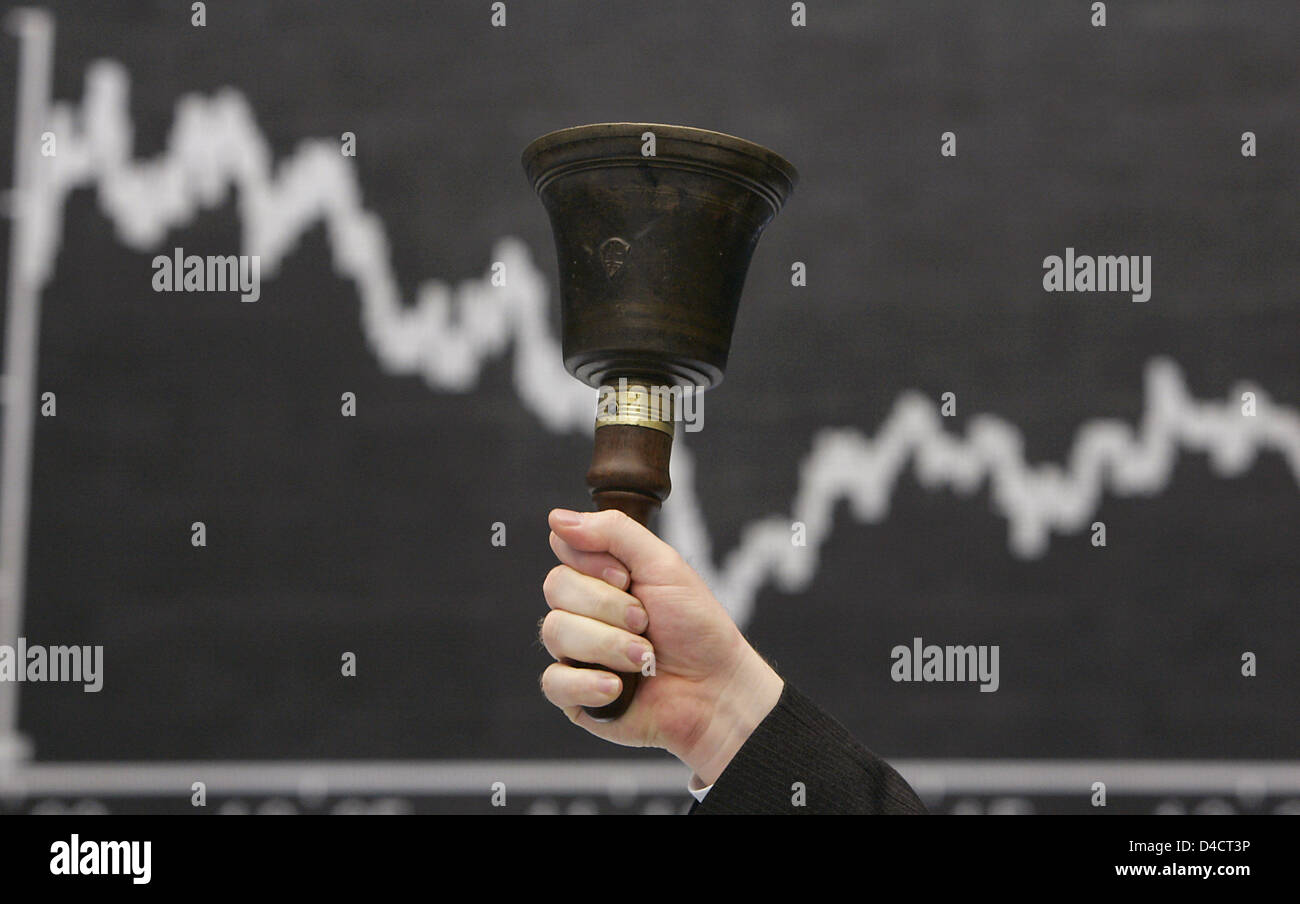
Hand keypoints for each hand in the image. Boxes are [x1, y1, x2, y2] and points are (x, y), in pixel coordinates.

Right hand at [539, 507, 783, 785]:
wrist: (716, 689)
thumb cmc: (696, 627)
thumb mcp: (662, 565)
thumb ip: (614, 532)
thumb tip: (556, 518)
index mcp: (600, 577)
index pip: (564, 550)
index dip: (593, 563)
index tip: (627, 577)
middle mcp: (582, 611)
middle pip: (555, 588)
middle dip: (608, 606)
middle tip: (645, 621)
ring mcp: (575, 653)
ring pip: (554, 632)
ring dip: (608, 645)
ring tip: (644, 658)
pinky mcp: (575, 696)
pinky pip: (554, 682)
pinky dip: (588, 683)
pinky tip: (617, 687)